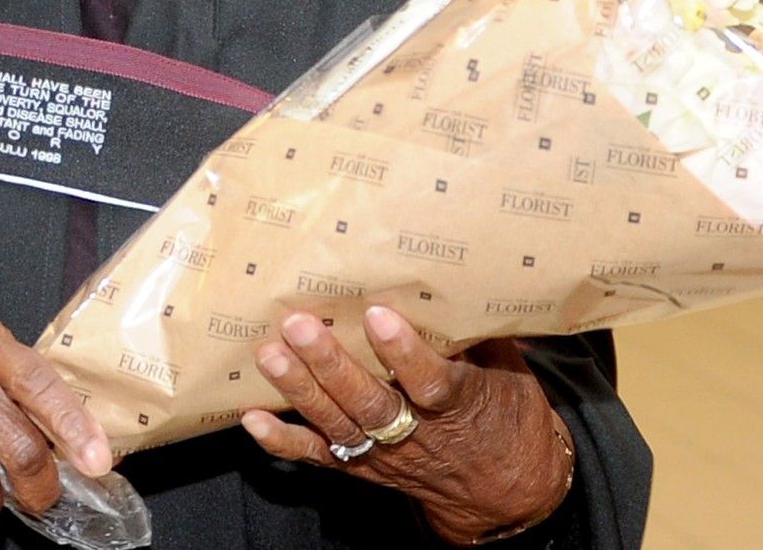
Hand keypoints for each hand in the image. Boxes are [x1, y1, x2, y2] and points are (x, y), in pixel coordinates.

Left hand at [242, 307, 572, 545]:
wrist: (506, 491)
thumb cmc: (507, 414)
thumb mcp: (509, 370)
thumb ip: (479, 330)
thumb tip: (461, 271)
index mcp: (461, 403)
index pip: (431, 381)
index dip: (403, 352)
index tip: (377, 314)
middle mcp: (419, 432)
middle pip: (371, 403)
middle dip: (332, 365)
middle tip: (300, 326)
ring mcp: (386, 454)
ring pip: (339, 425)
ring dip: (301, 390)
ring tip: (269, 354)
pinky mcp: (363, 467)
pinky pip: (319, 457)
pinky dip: (283, 442)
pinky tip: (252, 418)